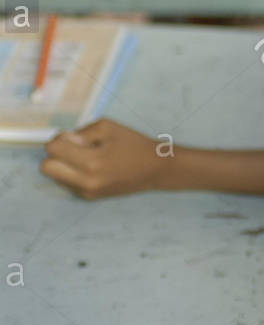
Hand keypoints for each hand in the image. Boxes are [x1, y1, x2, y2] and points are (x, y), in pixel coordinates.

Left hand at [42, 119, 166, 199]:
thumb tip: (64, 141)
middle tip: (75, 148)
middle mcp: (87, 181)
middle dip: (56, 154)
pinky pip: (67, 183)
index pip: (53, 149)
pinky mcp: (90, 197)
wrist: (155, 169)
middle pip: (47, 167)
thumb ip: (81, 132)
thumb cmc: (133, 144)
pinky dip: (72, 173)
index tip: (75, 137)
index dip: (60, 138)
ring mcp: (87, 192)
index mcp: (92, 162)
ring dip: (63, 164)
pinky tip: (91, 167)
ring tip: (86, 157)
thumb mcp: (108, 127)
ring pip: (55, 177)